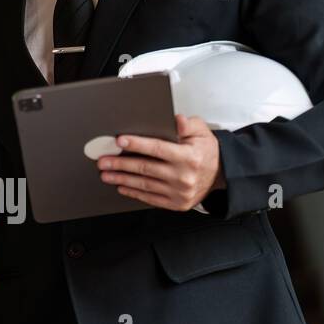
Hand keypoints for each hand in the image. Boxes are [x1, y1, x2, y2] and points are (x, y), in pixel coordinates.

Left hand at [97, 114, 225, 210]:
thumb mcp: (201, 132)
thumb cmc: (206, 151)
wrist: (221, 174)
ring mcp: (180, 192)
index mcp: (189, 157)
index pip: (158, 148)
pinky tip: (122, 186)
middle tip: (103, 161)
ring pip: (145, 184)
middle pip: (146, 168)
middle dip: (121, 164)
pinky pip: (151, 198)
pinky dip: (134, 192)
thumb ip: (187, 124)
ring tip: (106, 174)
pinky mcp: (177, 203)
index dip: (137, 144)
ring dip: (122, 179)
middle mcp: (184, 176)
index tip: (119, 140)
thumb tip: (176, 119)